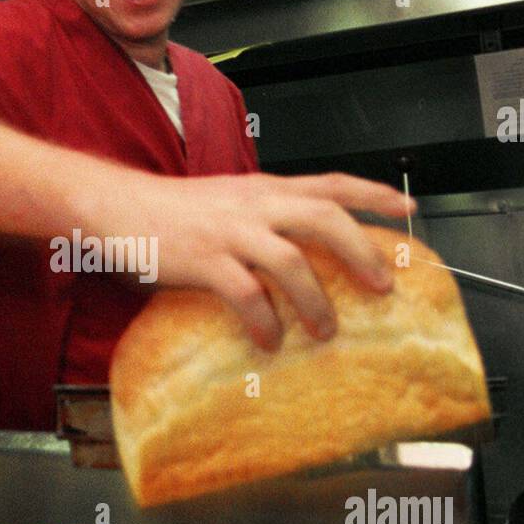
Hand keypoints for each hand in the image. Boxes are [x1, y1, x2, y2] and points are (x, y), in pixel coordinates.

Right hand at [101, 170, 414, 349]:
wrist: (115, 205)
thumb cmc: (170, 212)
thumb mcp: (227, 201)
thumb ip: (263, 218)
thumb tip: (300, 255)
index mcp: (264, 189)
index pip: (331, 183)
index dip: (374, 195)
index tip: (407, 209)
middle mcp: (255, 204)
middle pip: (326, 219)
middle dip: (361, 253)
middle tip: (382, 288)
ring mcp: (230, 232)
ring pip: (292, 262)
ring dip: (316, 301)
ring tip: (326, 331)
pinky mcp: (204, 260)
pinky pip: (247, 294)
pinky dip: (265, 321)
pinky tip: (268, 340)